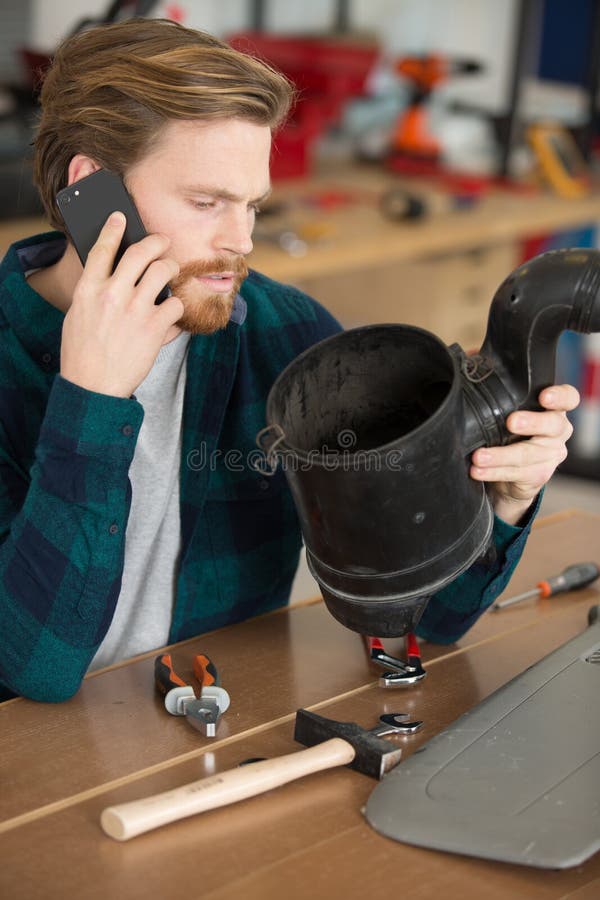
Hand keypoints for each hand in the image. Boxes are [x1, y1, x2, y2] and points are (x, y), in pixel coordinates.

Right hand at [61, 212, 183, 396]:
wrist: (93, 386)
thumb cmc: (83, 352)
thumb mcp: (79, 314)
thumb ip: (96, 291)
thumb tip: (114, 273)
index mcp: (89, 289)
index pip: (103, 248)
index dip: (114, 227)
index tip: (121, 217)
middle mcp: (113, 294)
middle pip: (141, 252)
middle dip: (157, 242)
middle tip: (163, 243)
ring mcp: (136, 309)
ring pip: (164, 271)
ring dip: (171, 270)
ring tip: (171, 275)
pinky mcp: (155, 327)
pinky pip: (176, 306)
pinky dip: (177, 311)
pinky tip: (172, 316)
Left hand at [469, 384, 579, 524]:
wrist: (510, 473)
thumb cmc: (507, 430)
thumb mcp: (505, 408)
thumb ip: (496, 386)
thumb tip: (472, 358)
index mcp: (553, 409)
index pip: (568, 398)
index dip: (560, 396)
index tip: (544, 396)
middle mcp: (558, 431)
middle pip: (553, 425)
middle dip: (532, 423)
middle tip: (511, 421)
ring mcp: (550, 455)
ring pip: (528, 454)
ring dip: (500, 455)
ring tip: (479, 456)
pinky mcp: (538, 475)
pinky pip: (516, 473)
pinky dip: (494, 472)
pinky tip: (478, 470)